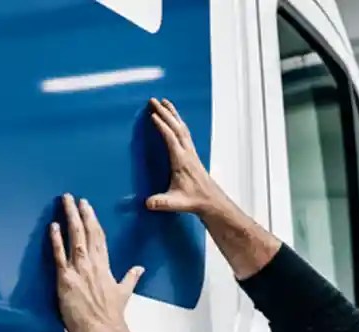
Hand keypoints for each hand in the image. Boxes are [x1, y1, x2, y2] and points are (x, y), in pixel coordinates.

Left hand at [50, 194, 143, 331]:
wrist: (103, 330)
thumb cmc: (111, 315)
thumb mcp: (124, 293)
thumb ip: (130, 278)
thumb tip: (139, 269)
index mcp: (105, 265)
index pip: (99, 236)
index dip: (92, 219)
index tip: (87, 206)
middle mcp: (93, 264)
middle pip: (86, 232)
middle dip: (80, 213)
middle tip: (72, 197)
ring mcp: (79, 270)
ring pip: (74, 238)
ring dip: (69, 219)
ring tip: (64, 203)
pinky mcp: (66, 279)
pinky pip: (60, 256)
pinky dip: (56, 240)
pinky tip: (53, 227)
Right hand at [145, 97, 222, 214]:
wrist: (211, 200)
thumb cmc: (194, 200)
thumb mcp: (176, 203)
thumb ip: (161, 203)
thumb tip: (147, 203)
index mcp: (181, 161)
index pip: (171, 139)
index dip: (162, 126)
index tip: (153, 114)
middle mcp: (187, 152)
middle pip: (176, 127)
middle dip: (165, 113)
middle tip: (153, 100)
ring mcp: (190, 152)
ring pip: (181, 127)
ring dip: (173, 114)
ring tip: (164, 102)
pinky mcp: (191, 153)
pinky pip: (184, 132)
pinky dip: (177, 122)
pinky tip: (174, 119)